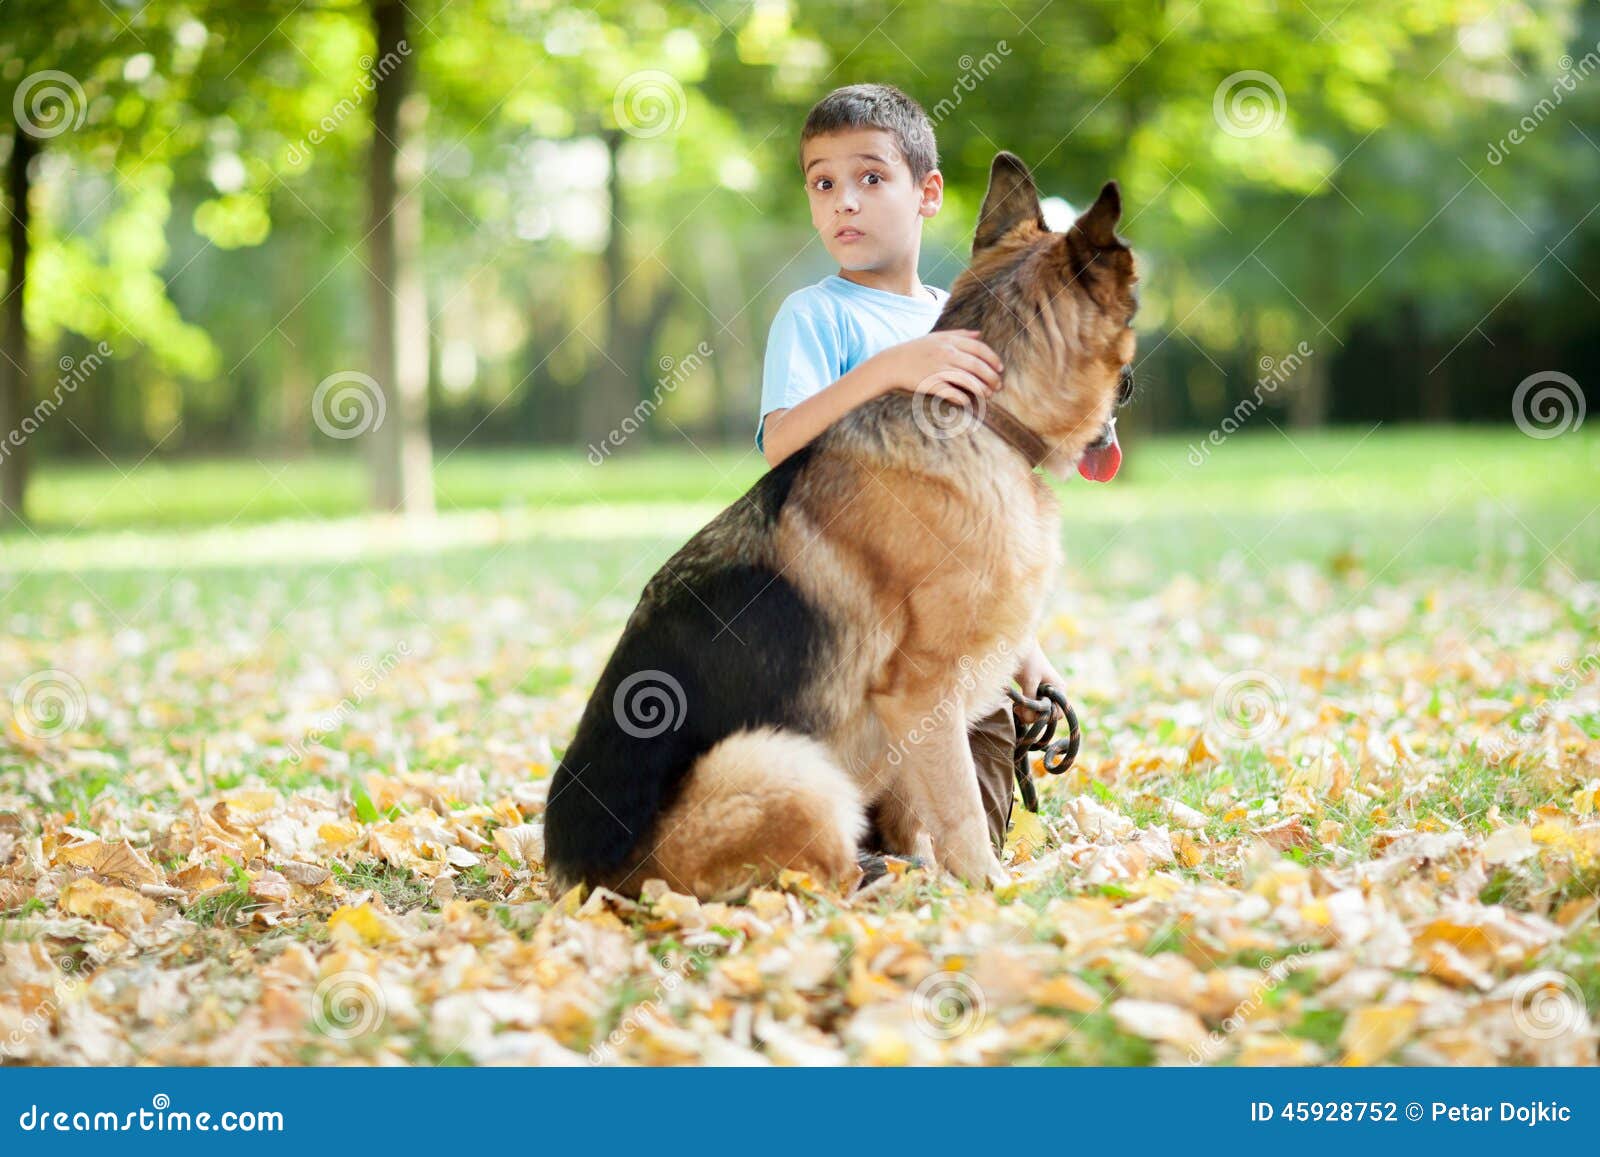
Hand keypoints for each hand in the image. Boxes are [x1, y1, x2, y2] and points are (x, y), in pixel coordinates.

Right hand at [888, 329, 1003, 406]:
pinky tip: (967, 402)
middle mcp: (946, 353)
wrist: (892, 363)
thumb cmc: (916, 350)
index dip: (993, 359)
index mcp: (950, 341)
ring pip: (967, 380)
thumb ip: (959, 334)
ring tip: (987, 395)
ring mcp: (938, 369)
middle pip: (977, 366)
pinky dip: (962, 398)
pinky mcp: (930, 383)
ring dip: (981, 389)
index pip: (979, 349)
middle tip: (998, 386)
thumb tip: (980, 334)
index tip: (1000, 369)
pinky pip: (951, 392)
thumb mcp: (937, 337)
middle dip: (991, 377)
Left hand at [1012, 640, 1066, 723]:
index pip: (1058, 714)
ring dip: (1028, 712)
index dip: (1044, 717)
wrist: (1017, 643)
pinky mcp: (1036, 691)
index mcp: (1059, 689)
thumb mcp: (1029, 681)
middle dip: (1034, 715)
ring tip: (1016, 707)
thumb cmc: (1027, 659)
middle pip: (1049, 715)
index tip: (1028, 711)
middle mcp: (1055, 692)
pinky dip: (1025, 708)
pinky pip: (1034, 706)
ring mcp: (1046, 692)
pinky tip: (1016, 705)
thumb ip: (1030, 700)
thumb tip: (1028, 719)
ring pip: (1040, 712)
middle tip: (1018, 709)